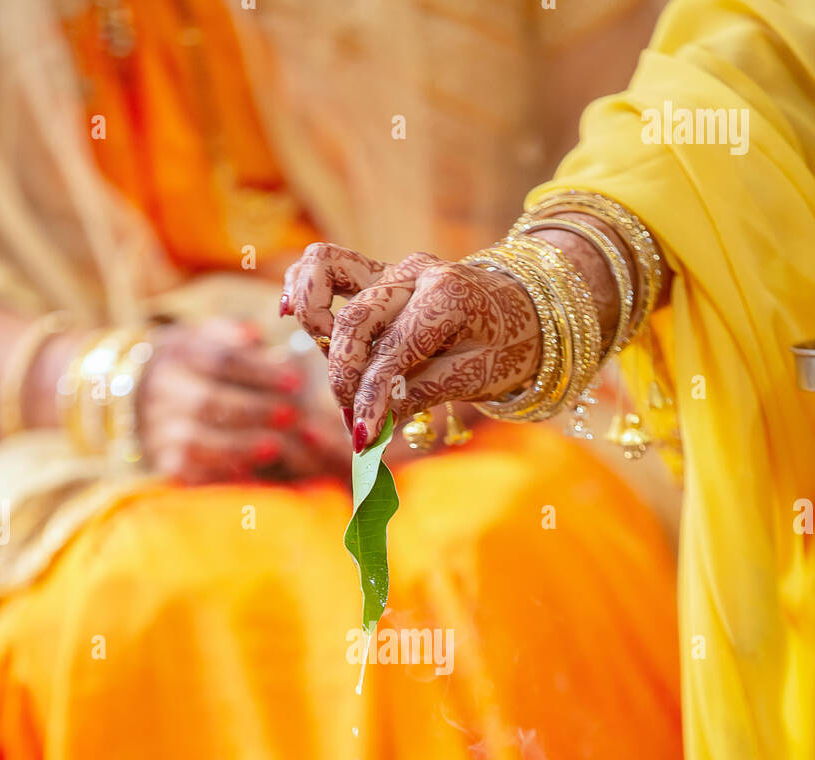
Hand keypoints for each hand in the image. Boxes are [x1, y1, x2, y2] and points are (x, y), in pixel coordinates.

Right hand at [136, 318, 348, 484]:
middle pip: (207, 401)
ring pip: (194, 440)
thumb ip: (235, 338)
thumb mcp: (210, 342)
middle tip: (292, 416)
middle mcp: (160, 390)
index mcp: (177, 353)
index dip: (260, 371)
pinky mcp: (163, 461)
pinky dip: (218, 476)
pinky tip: (250, 476)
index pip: (220, 359)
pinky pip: (187, 471)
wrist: (151, 400)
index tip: (296, 381)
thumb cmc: (201, 369)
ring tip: (275, 447)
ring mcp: (156, 427)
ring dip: (238, 445)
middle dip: (254, 409)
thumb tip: (254, 336)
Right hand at [283, 243, 539, 451]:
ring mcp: (392, 268)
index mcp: (448, 295)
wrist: (525, 311)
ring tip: (331, 372)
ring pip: (326, 269)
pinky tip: (290, 313)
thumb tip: (369, 426)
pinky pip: (327, 265)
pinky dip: (305, 287)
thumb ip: (419, 394)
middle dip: (346, 377)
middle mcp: (413, 272)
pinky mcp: (378, 273)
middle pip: (355, 321)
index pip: (393, 352)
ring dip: (314, 321)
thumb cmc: (507, 347)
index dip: (373, 399)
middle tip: (356, 422)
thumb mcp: (475, 378)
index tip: (364, 439)